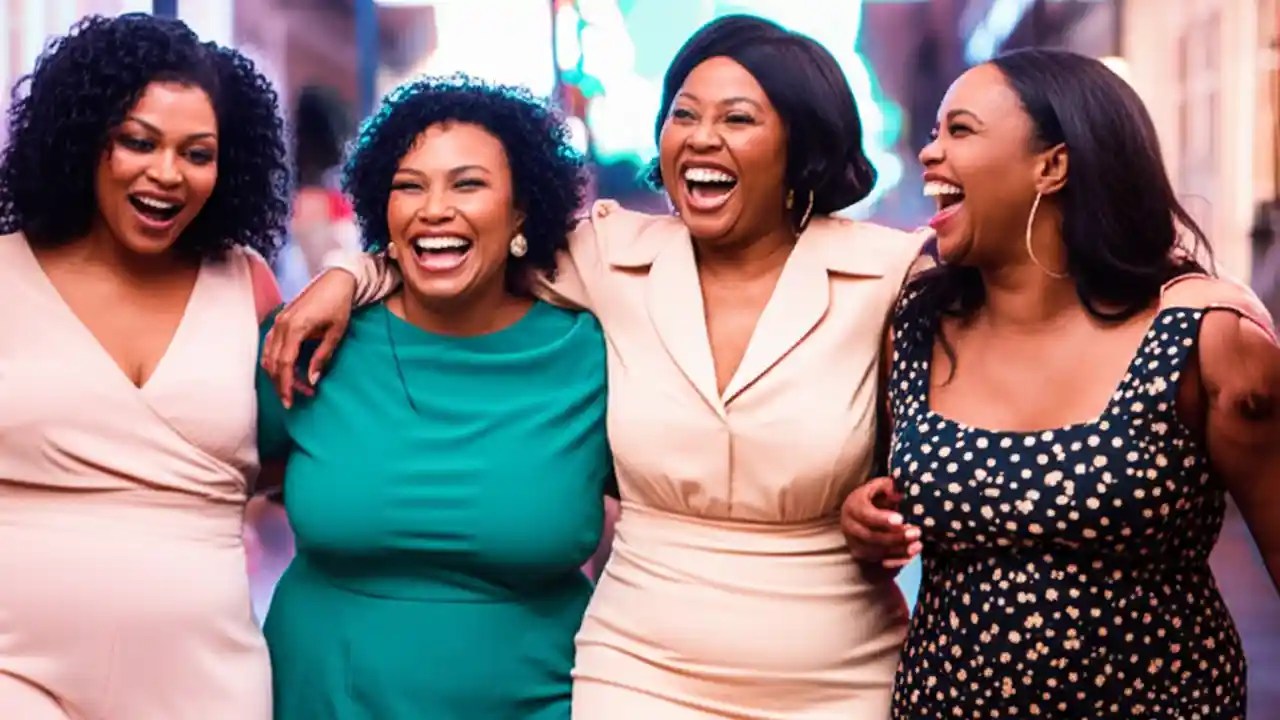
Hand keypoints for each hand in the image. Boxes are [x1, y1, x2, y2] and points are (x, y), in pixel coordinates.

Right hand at [260, 269, 356, 407]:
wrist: (336, 280)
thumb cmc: (339, 304)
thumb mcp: (335, 333)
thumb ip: (322, 357)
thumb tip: (311, 380)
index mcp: (295, 327)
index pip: (284, 364)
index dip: (286, 385)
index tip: (290, 402)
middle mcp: (281, 324)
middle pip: (274, 363)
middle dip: (282, 384)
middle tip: (295, 399)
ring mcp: (278, 321)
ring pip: (268, 355)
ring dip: (278, 374)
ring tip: (292, 388)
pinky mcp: (280, 320)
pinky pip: (270, 345)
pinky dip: (274, 361)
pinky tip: (284, 371)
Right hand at [840, 476, 921, 569]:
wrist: (858, 513)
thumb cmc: (873, 497)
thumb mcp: (879, 486)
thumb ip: (889, 487)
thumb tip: (899, 494)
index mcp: (853, 506)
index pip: (865, 515)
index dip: (883, 519)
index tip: (901, 519)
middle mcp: (849, 527)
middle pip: (871, 536)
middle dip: (896, 537)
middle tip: (916, 532)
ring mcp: (854, 543)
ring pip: (876, 551)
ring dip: (899, 550)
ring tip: (918, 544)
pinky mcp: (862, 555)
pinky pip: (880, 561)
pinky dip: (897, 560)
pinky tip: (911, 555)